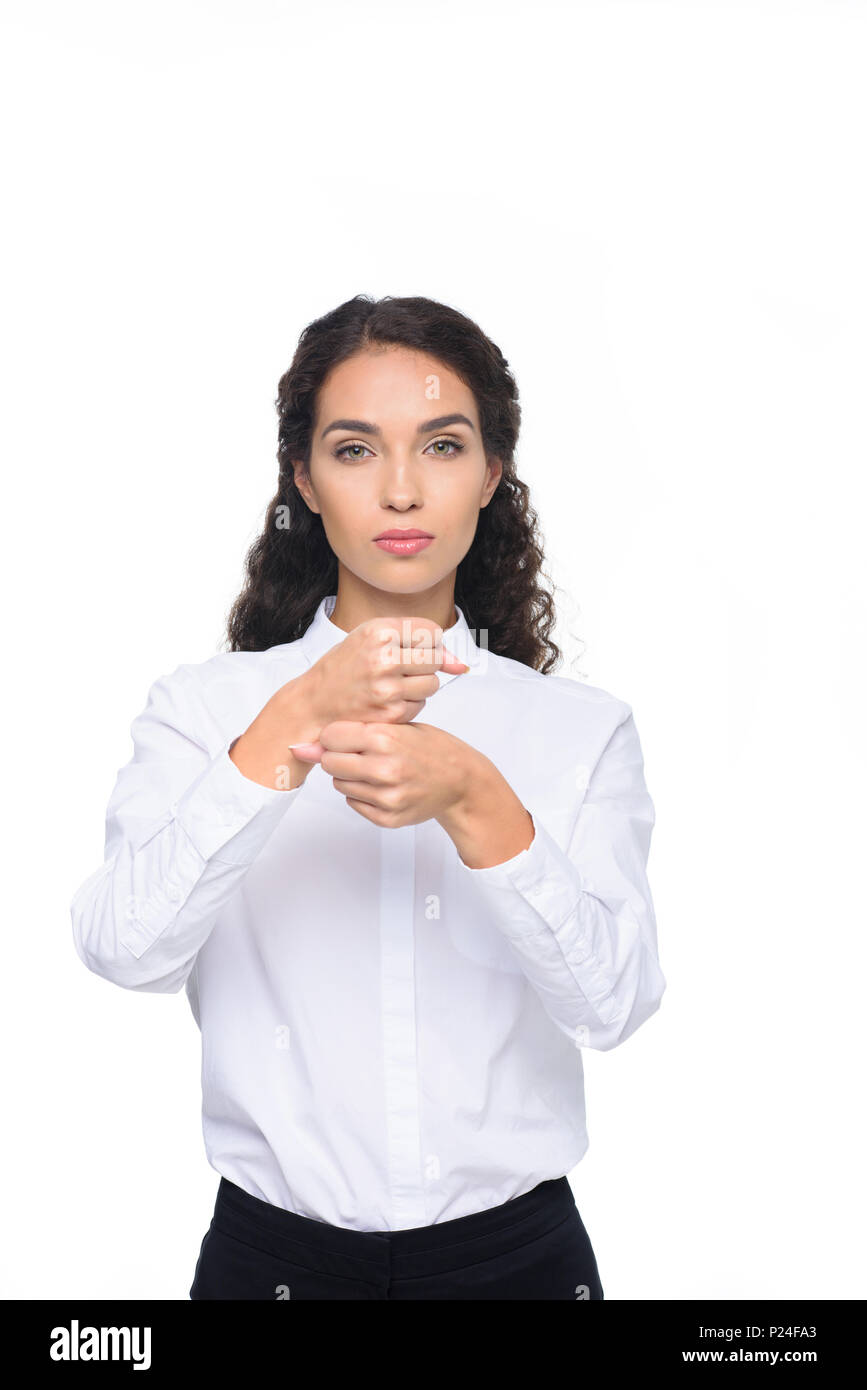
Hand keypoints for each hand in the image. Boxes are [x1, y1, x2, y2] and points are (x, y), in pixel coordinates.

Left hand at [292, 718, 534, 864]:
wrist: (460, 780)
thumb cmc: (429, 748)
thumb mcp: (397, 727)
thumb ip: (352, 732)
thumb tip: (301, 748)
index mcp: (385, 738)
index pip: (330, 737)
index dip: (337, 736)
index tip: (349, 737)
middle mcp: (385, 768)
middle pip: (329, 763)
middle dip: (340, 757)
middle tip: (362, 754)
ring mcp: (387, 796)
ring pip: (339, 784)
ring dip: (351, 776)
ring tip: (377, 769)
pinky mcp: (388, 817)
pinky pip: (353, 803)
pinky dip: (363, 794)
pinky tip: (384, 785)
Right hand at [299, 614, 469, 732]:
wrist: (313, 703)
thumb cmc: (344, 669)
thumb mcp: (372, 642)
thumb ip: (417, 644)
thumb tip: (461, 665)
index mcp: (379, 631)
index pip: (432, 632)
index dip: (426, 642)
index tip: (410, 650)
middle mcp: (384, 657)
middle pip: (435, 658)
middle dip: (425, 665)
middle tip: (401, 669)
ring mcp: (388, 687)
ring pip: (432, 683)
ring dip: (420, 686)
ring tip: (393, 685)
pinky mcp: (391, 713)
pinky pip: (421, 705)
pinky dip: (409, 704)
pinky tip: (387, 701)